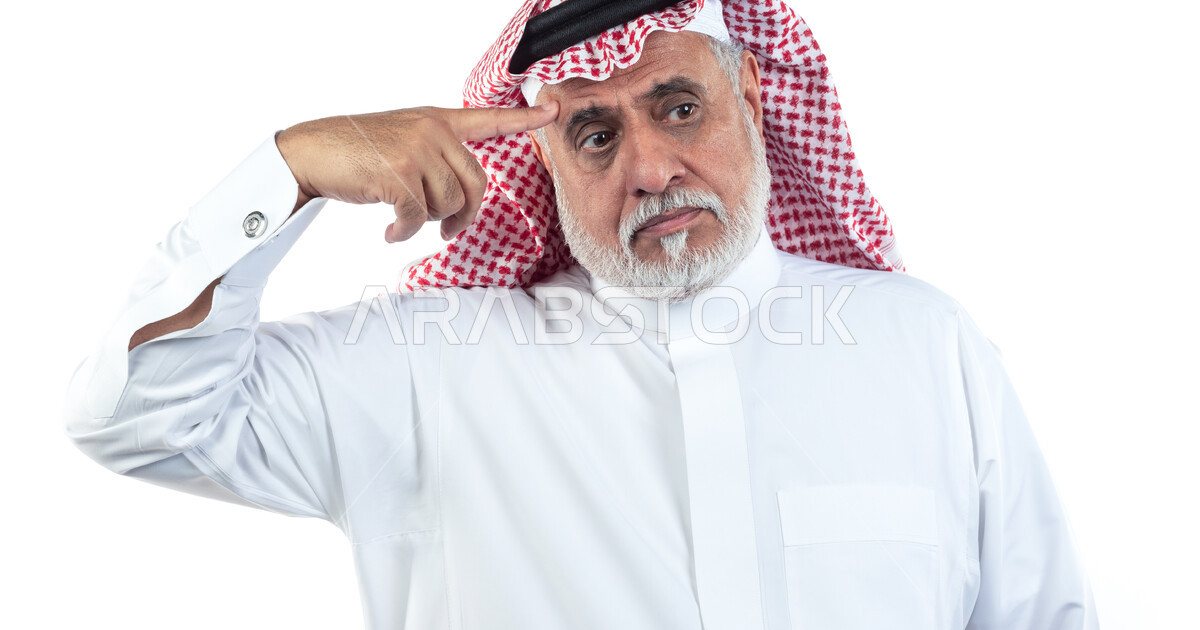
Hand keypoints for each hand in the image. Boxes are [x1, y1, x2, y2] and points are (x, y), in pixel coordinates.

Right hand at [275, 103, 558, 241]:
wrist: (311, 151)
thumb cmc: (358, 153)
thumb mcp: (404, 140)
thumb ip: (437, 155)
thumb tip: (461, 202)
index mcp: (438, 120)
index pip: (488, 118)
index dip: (524, 118)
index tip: (552, 112)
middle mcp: (433, 130)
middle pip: (475, 185)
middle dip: (462, 216)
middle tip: (446, 232)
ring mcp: (417, 150)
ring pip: (448, 205)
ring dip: (426, 222)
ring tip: (402, 218)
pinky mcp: (399, 174)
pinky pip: (418, 218)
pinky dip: (403, 232)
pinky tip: (389, 230)